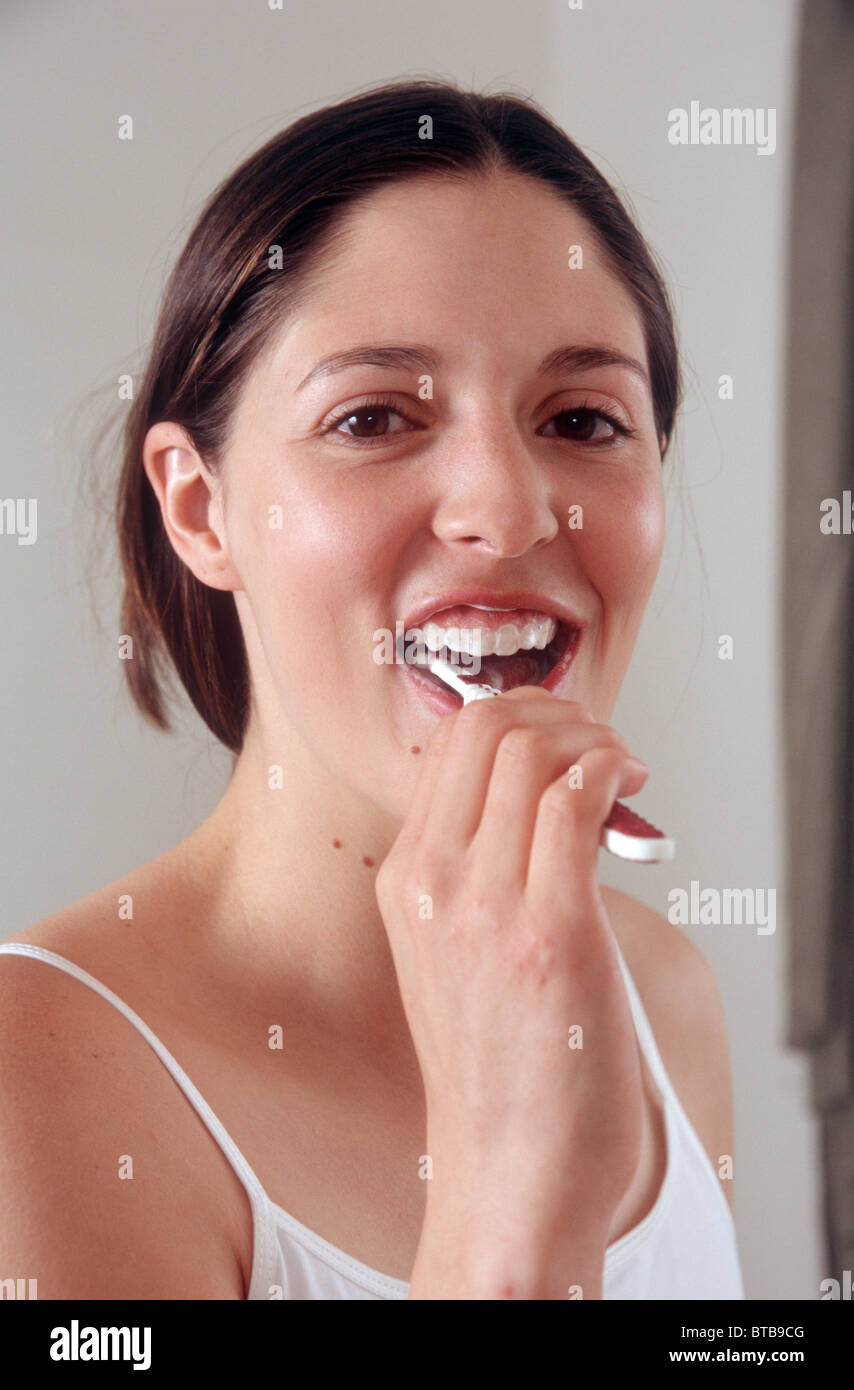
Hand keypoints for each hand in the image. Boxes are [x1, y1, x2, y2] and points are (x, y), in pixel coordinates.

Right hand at [375, 687, 648, 1294]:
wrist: (508, 1167)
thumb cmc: (498, 1063)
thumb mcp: (451, 952)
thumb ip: (474, 870)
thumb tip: (539, 792)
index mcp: (404, 880)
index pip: (449, 741)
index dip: (519, 712)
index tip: (565, 732)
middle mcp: (431, 882)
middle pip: (487, 726)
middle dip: (559, 710)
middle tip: (601, 740)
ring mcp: (483, 907)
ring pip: (533, 751)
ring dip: (595, 739)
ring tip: (625, 769)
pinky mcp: (548, 934)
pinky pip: (576, 803)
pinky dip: (612, 773)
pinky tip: (631, 790)